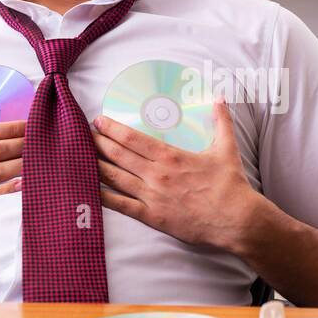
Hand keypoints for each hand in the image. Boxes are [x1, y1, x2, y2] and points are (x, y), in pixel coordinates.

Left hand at [92, 98, 262, 249]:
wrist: (236, 219)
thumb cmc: (231, 185)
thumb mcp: (226, 148)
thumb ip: (221, 121)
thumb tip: (221, 98)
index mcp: (170, 156)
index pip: (132, 139)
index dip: (112, 129)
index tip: (99, 121)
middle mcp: (156, 175)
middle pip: (118, 155)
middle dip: (98, 143)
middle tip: (84, 135)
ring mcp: (152, 196)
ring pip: (115, 178)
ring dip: (96, 165)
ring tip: (81, 157)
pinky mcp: (152, 217)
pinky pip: (121, 206)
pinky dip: (103, 196)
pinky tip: (89, 189)